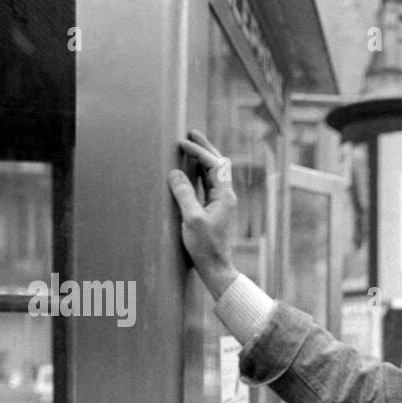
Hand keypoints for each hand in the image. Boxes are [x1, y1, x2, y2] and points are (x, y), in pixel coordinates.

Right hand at [167, 129, 239, 299]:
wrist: (216, 268)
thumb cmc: (205, 247)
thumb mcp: (191, 219)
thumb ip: (184, 194)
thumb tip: (175, 173)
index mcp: (225, 196)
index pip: (214, 165)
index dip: (199, 151)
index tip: (182, 143)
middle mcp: (226, 197)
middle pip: (218, 165)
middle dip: (205, 148)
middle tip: (192, 133)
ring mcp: (222, 204)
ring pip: (214, 174)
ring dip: (202, 159)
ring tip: (189, 146)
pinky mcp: (215, 211)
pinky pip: (208, 185)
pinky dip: (199, 173)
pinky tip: (190, 170)